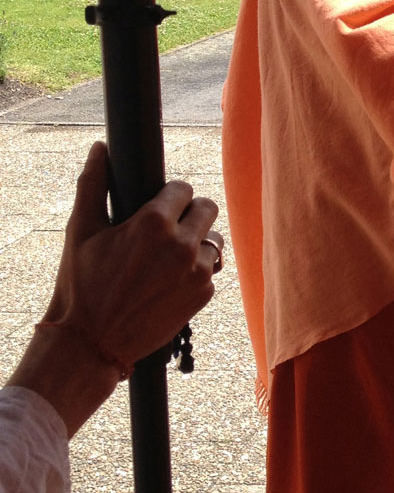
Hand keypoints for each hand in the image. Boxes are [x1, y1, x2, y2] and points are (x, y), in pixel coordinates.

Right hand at [8, 142, 222, 435]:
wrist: (91, 344)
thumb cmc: (80, 285)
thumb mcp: (80, 232)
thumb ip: (92, 185)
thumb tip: (100, 148)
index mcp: (154, 223)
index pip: (183, 188)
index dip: (169, 196)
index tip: (157, 207)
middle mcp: (183, 244)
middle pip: (207, 208)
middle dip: (189, 214)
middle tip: (166, 230)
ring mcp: (198, 270)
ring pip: (214, 238)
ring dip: (197, 242)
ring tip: (168, 257)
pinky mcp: (205, 294)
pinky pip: (211, 268)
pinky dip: (196, 270)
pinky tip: (170, 281)